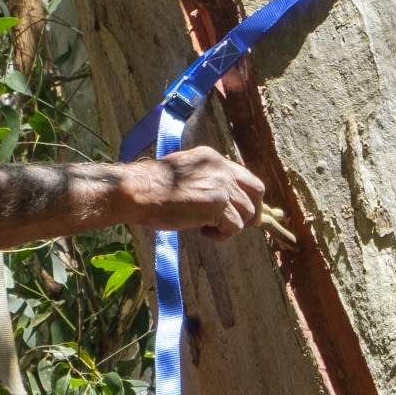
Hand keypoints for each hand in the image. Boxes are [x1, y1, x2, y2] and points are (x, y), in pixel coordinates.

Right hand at [117, 145, 263, 241]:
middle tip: (245, 225)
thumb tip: (220, 202)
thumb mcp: (183, 174)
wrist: (139, 191)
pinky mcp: (218, 204)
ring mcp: (222, 186)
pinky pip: (235, 227)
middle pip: (256, 191)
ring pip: (246, 212)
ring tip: (207, 229)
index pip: (244, 176)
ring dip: (231, 226)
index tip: (246, 211)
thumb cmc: (151, 188)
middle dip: (254, 210)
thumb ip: (204, 180)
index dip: (248, 196)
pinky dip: (222, 235)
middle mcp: (221, 169)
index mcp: (212, 159)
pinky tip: (203, 233)